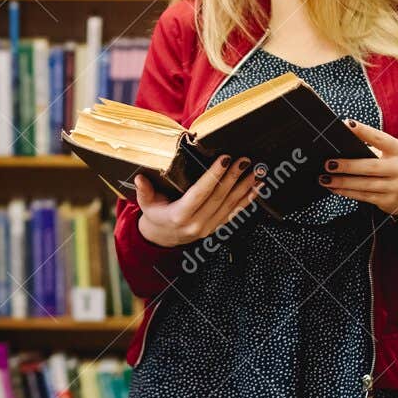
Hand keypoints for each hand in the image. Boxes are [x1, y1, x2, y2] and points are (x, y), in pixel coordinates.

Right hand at [133, 155, 260, 247]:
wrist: (161, 238)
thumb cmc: (155, 215)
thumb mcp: (145, 204)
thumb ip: (144, 191)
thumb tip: (140, 178)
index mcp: (179, 216)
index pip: (199, 194)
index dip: (213, 176)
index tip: (224, 159)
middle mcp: (197, 224)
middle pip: (219, 198)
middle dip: (233, 177)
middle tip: (244, 160)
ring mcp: (209, 228)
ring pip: (230, 205)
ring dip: (245, 188)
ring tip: (257, 172)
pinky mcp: (217, 228)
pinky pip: (234, 214)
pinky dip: (247, 200)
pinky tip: (257, 189)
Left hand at [318, 120, 397, 216]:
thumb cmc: (389, 168)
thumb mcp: (385, 154)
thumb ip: (368, 148)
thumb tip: (340, 142)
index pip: (380, 138)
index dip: (364, 131)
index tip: (347, 124)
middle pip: (371, 166)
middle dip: (347, 165)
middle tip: (328, 164)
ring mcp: (396, 186)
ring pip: (365, 184)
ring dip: (342, 181)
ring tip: (325, 178)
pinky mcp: (389, 200)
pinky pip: (364, 196)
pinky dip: (346, 192)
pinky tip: (334, 188)